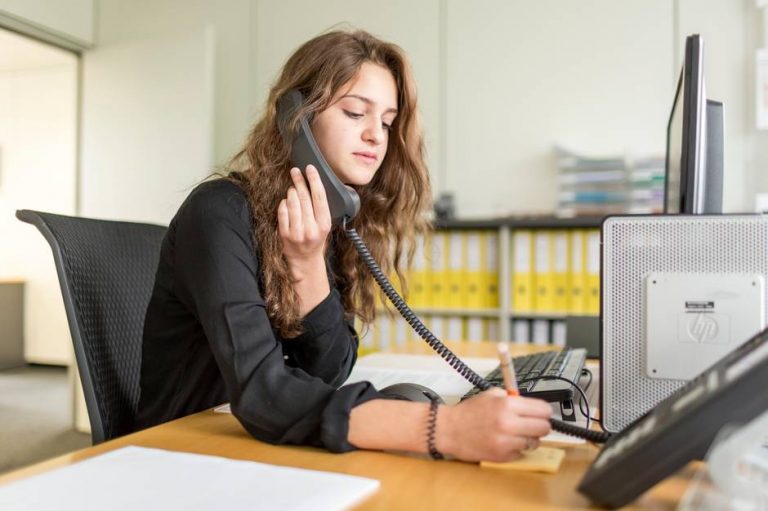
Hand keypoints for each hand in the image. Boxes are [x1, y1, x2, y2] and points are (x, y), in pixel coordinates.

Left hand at [278, 165, 331, 277]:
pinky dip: (284, 203)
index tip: (310, 169)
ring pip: (292, 202)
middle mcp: (311, 228)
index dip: (314, 180)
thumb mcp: (324, 226)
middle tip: (296, 171)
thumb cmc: (316, 240)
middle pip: (304, 197)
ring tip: (293, 188)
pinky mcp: (284, 234)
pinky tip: (287, 202)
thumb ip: (321, 209)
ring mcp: (297, 231)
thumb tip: (314, 185)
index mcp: (324, 224)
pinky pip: (282, 211)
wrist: (305, 261)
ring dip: (291, 191)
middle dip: (299, 181)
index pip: (319, 197)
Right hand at [437, 388, 551, 461]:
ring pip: (535, 442)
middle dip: (540, 425)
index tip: (543, 413)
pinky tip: (505, 441)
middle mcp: (509, 423)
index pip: (544, 410)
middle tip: (533, 424)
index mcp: (508, 405)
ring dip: (529, 438)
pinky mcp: (502, 456)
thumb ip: (513, 398)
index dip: (545, 411)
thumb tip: (533, 405)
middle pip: (544, 428)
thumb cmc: (469, 412)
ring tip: (516, 433)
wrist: (448, 430)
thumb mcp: (491, 395)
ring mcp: (506, 442)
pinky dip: (517, 448)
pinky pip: (521, 453)